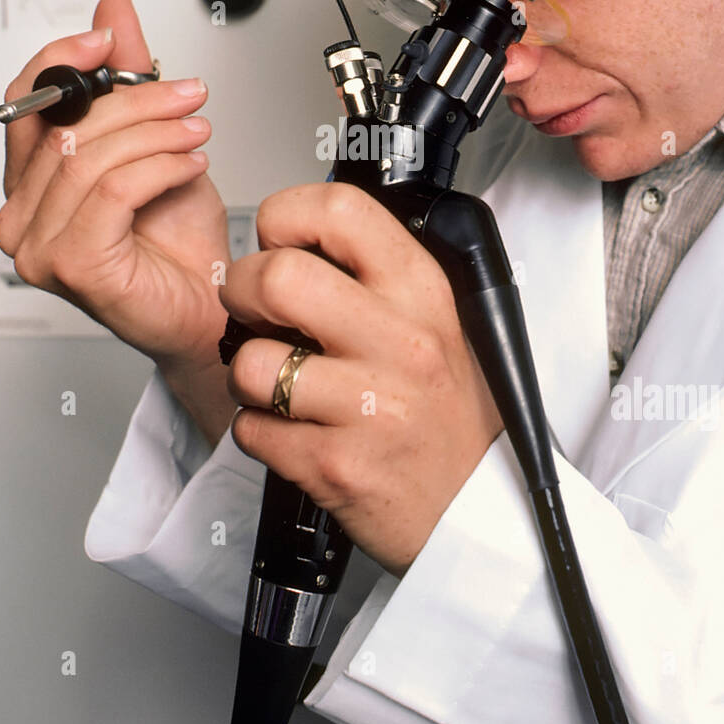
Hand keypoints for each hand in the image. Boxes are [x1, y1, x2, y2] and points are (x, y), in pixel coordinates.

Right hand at [0, 0, 231, 387]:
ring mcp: (38, 246)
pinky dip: (160, 168)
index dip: (62, 60)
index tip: (110, 38)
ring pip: (90, 158)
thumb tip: (114, 8)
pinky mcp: (71, 265)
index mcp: (30, 183)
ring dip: (156, 133)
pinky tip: (191, 165)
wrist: (214, 306)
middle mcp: (22, 216)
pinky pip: (113, 191)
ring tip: (198, 129)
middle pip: (65, 128)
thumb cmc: (179, 240)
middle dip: (135, 99)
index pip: (25, 104)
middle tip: (188, 92)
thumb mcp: (158, 139)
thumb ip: (130, 77)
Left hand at [221, 182, 503, 577]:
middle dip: (242, 290)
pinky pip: (252, 429)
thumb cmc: (449, 416)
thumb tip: (300, 239)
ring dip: (247, 374)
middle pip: (276, 277)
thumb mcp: (438, 323)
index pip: (338, 210)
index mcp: (422, 293)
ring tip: (278, 384)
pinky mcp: (336, 465)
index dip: (285, 216)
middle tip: (253, 308)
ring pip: (251, 361)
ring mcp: (368, 407)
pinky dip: (258, 431)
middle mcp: (400, 342)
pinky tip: (293, 431)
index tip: (278, 240)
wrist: (481, 513)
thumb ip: (378, 278)